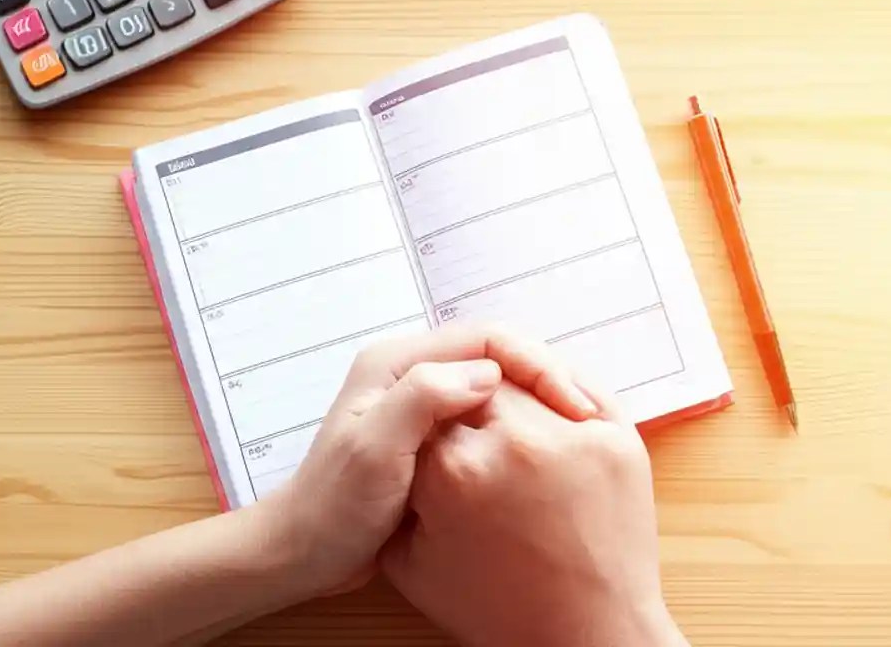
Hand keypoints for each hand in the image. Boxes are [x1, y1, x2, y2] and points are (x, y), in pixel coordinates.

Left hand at [256, 326, 599, 598]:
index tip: (572, 405)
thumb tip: (489, 372)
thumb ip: (424, 398)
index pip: (487, 338)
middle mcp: (412, 372)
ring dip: (536, 402)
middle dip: (545, 379)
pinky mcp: (431, 436)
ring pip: (496, 385)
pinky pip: (487, 417)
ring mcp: (422, 404)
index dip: (536, 364)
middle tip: (587, 417)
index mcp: (397, 362)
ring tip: (576, 431)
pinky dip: (519, 427)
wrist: (304, 553)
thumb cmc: (334, 506)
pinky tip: (542, 451)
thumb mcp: (376, 449)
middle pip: (497, 355)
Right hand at [381, 381, 688, 646]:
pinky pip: (583, 393)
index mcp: (451, 469)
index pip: (428, 403)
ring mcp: (570, 436)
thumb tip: (401, 441)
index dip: (430, 418)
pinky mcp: (617, 439)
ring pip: (529, 383)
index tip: (436, 435)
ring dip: (518, 397)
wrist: (588, 637)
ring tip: (514, 435)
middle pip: (480, 385)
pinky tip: (553, 423)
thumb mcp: (413, 561)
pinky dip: (564, 400)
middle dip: (473, 404)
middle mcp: (510, 442)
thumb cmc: (499, 608)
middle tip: (477, 433)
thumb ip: (398, 491)